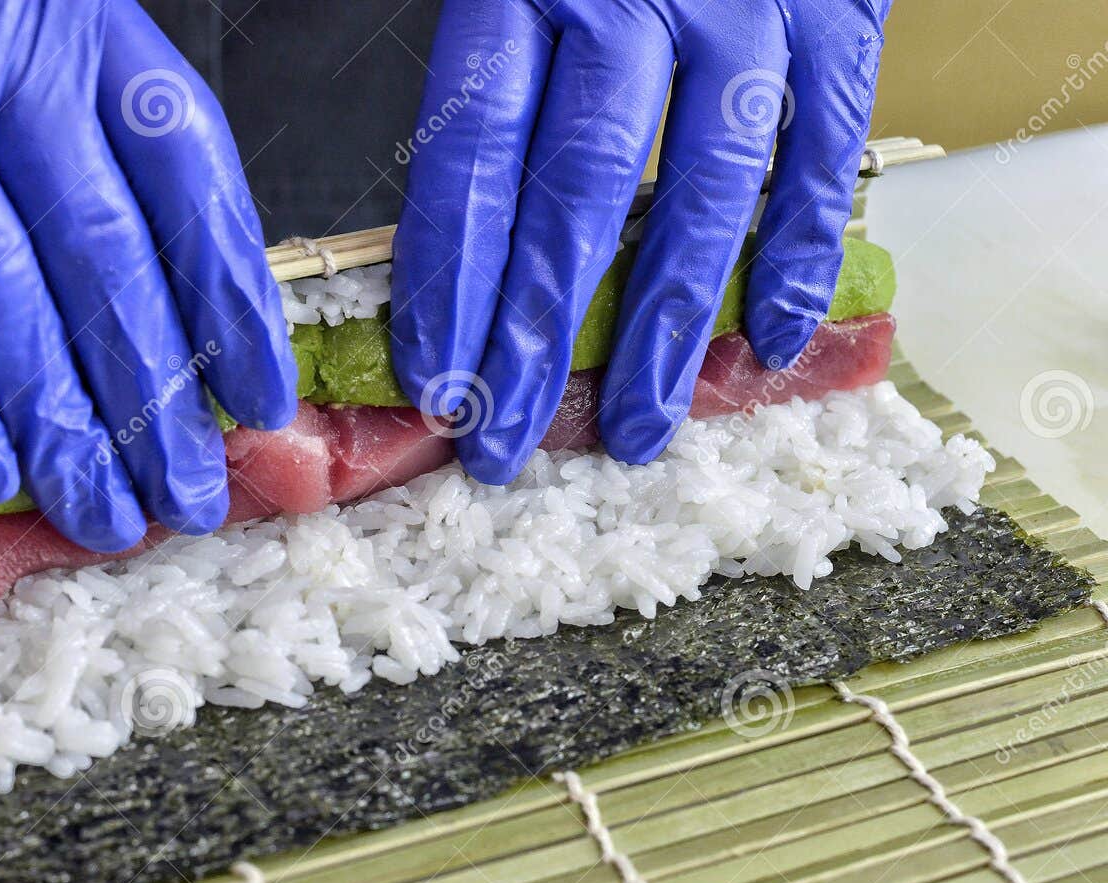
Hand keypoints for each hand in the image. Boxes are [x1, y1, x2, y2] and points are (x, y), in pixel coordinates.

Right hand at [0, 0, 296, 550]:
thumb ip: (52, 112)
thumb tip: (117, 281)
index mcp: (70, 13)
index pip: (186, 177)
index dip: (231, 297)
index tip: (259, 395)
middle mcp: (6, 56)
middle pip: (110, 261)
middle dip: (155, 396)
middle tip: (189, 494)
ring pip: (13, 300)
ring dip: (64, 425)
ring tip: (105, 515)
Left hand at [391, 0, 890, 481]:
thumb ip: (480, 63)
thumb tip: (441, 234)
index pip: (474, 158)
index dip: (451, 284)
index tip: (435, 381)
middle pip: (574, 202)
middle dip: (533, 340)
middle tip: (502, 445)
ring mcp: (749, 8)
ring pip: (699, 200)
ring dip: (661, 332)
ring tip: (631, 432)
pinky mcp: (841, 14)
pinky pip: (821, 157)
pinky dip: (799, 256)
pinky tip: (767, 343)